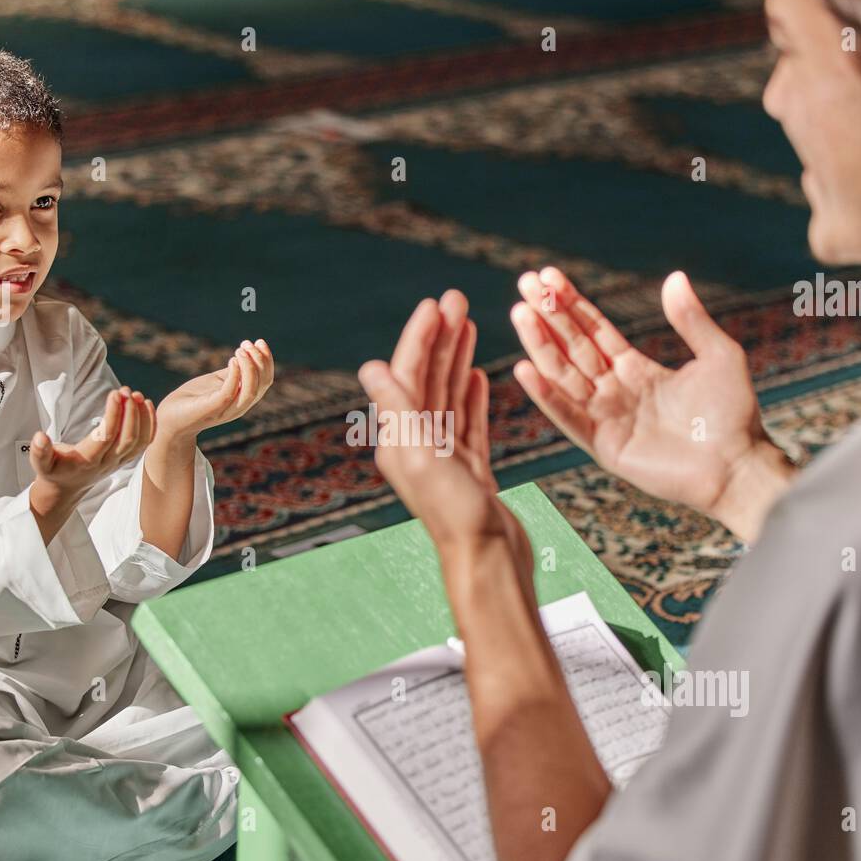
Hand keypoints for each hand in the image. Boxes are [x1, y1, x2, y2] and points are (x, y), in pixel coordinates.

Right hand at [29, 386, 154, 500]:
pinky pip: (145, 443)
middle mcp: (107, 462)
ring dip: (142, 417)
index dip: (113, 415)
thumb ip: (40, 451)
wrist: (67, 487)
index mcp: (87, 460)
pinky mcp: (126, 459)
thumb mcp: (41, 463)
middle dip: (130, 412)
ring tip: (137, 394)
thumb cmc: (54, 470)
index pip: (106, 437)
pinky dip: (151, 425)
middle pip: (127, 439)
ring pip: (140, 442)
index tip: (114, 394)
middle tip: (126, 390)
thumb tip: (40, 437)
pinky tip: (147, 405)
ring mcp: (119, 462)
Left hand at [155, 339, 274, 443]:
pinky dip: (234, 376)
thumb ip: (233, 373)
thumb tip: (246, 354)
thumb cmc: (194, 398)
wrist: (170, 418)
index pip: (266, 380)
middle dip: (260, 360)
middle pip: (263, 385)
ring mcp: (226, 410)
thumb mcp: (217, 381)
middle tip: (247, 343)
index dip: (267, 360)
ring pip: (251, 391)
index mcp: (244, 398)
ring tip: (240, 350)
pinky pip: (229, 393)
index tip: (259, 341)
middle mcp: (240, 406)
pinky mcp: (211, 409)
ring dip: (250, 368)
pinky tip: (232, 360)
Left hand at [358, 291, 530, 582]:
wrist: (489, 561)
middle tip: (457, 299)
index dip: (421, 337)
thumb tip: (371, 367)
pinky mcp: (469, 471)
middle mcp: (416, 447)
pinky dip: (471, 396)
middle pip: (427, 380)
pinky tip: (477, 374)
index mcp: (400, 441)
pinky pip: (467, 423)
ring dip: (456, 359)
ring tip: (469, 324)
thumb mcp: (421, 457)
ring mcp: (444, 459)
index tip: (437, 304)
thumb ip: (398, 410)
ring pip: (447, 397)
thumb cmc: (456, 515)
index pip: (407, 376)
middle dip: (441, 338)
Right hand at [511, 267, 792, 537]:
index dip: (571, 304)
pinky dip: (546, 394)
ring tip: (520, 313)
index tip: (549, 276)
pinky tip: (524, 369)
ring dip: (540, 344)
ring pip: (564, 375)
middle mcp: (615, 392)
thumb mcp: (718, 355)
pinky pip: (568, 416)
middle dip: (548, 316)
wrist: (737, 465)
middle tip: (525, 283)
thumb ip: (691, 319)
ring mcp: (607, 418)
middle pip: (572, 347)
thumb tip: (674, 277)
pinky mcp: (604, 445)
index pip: (594, 331)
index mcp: (636, 370)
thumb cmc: (733, 415)